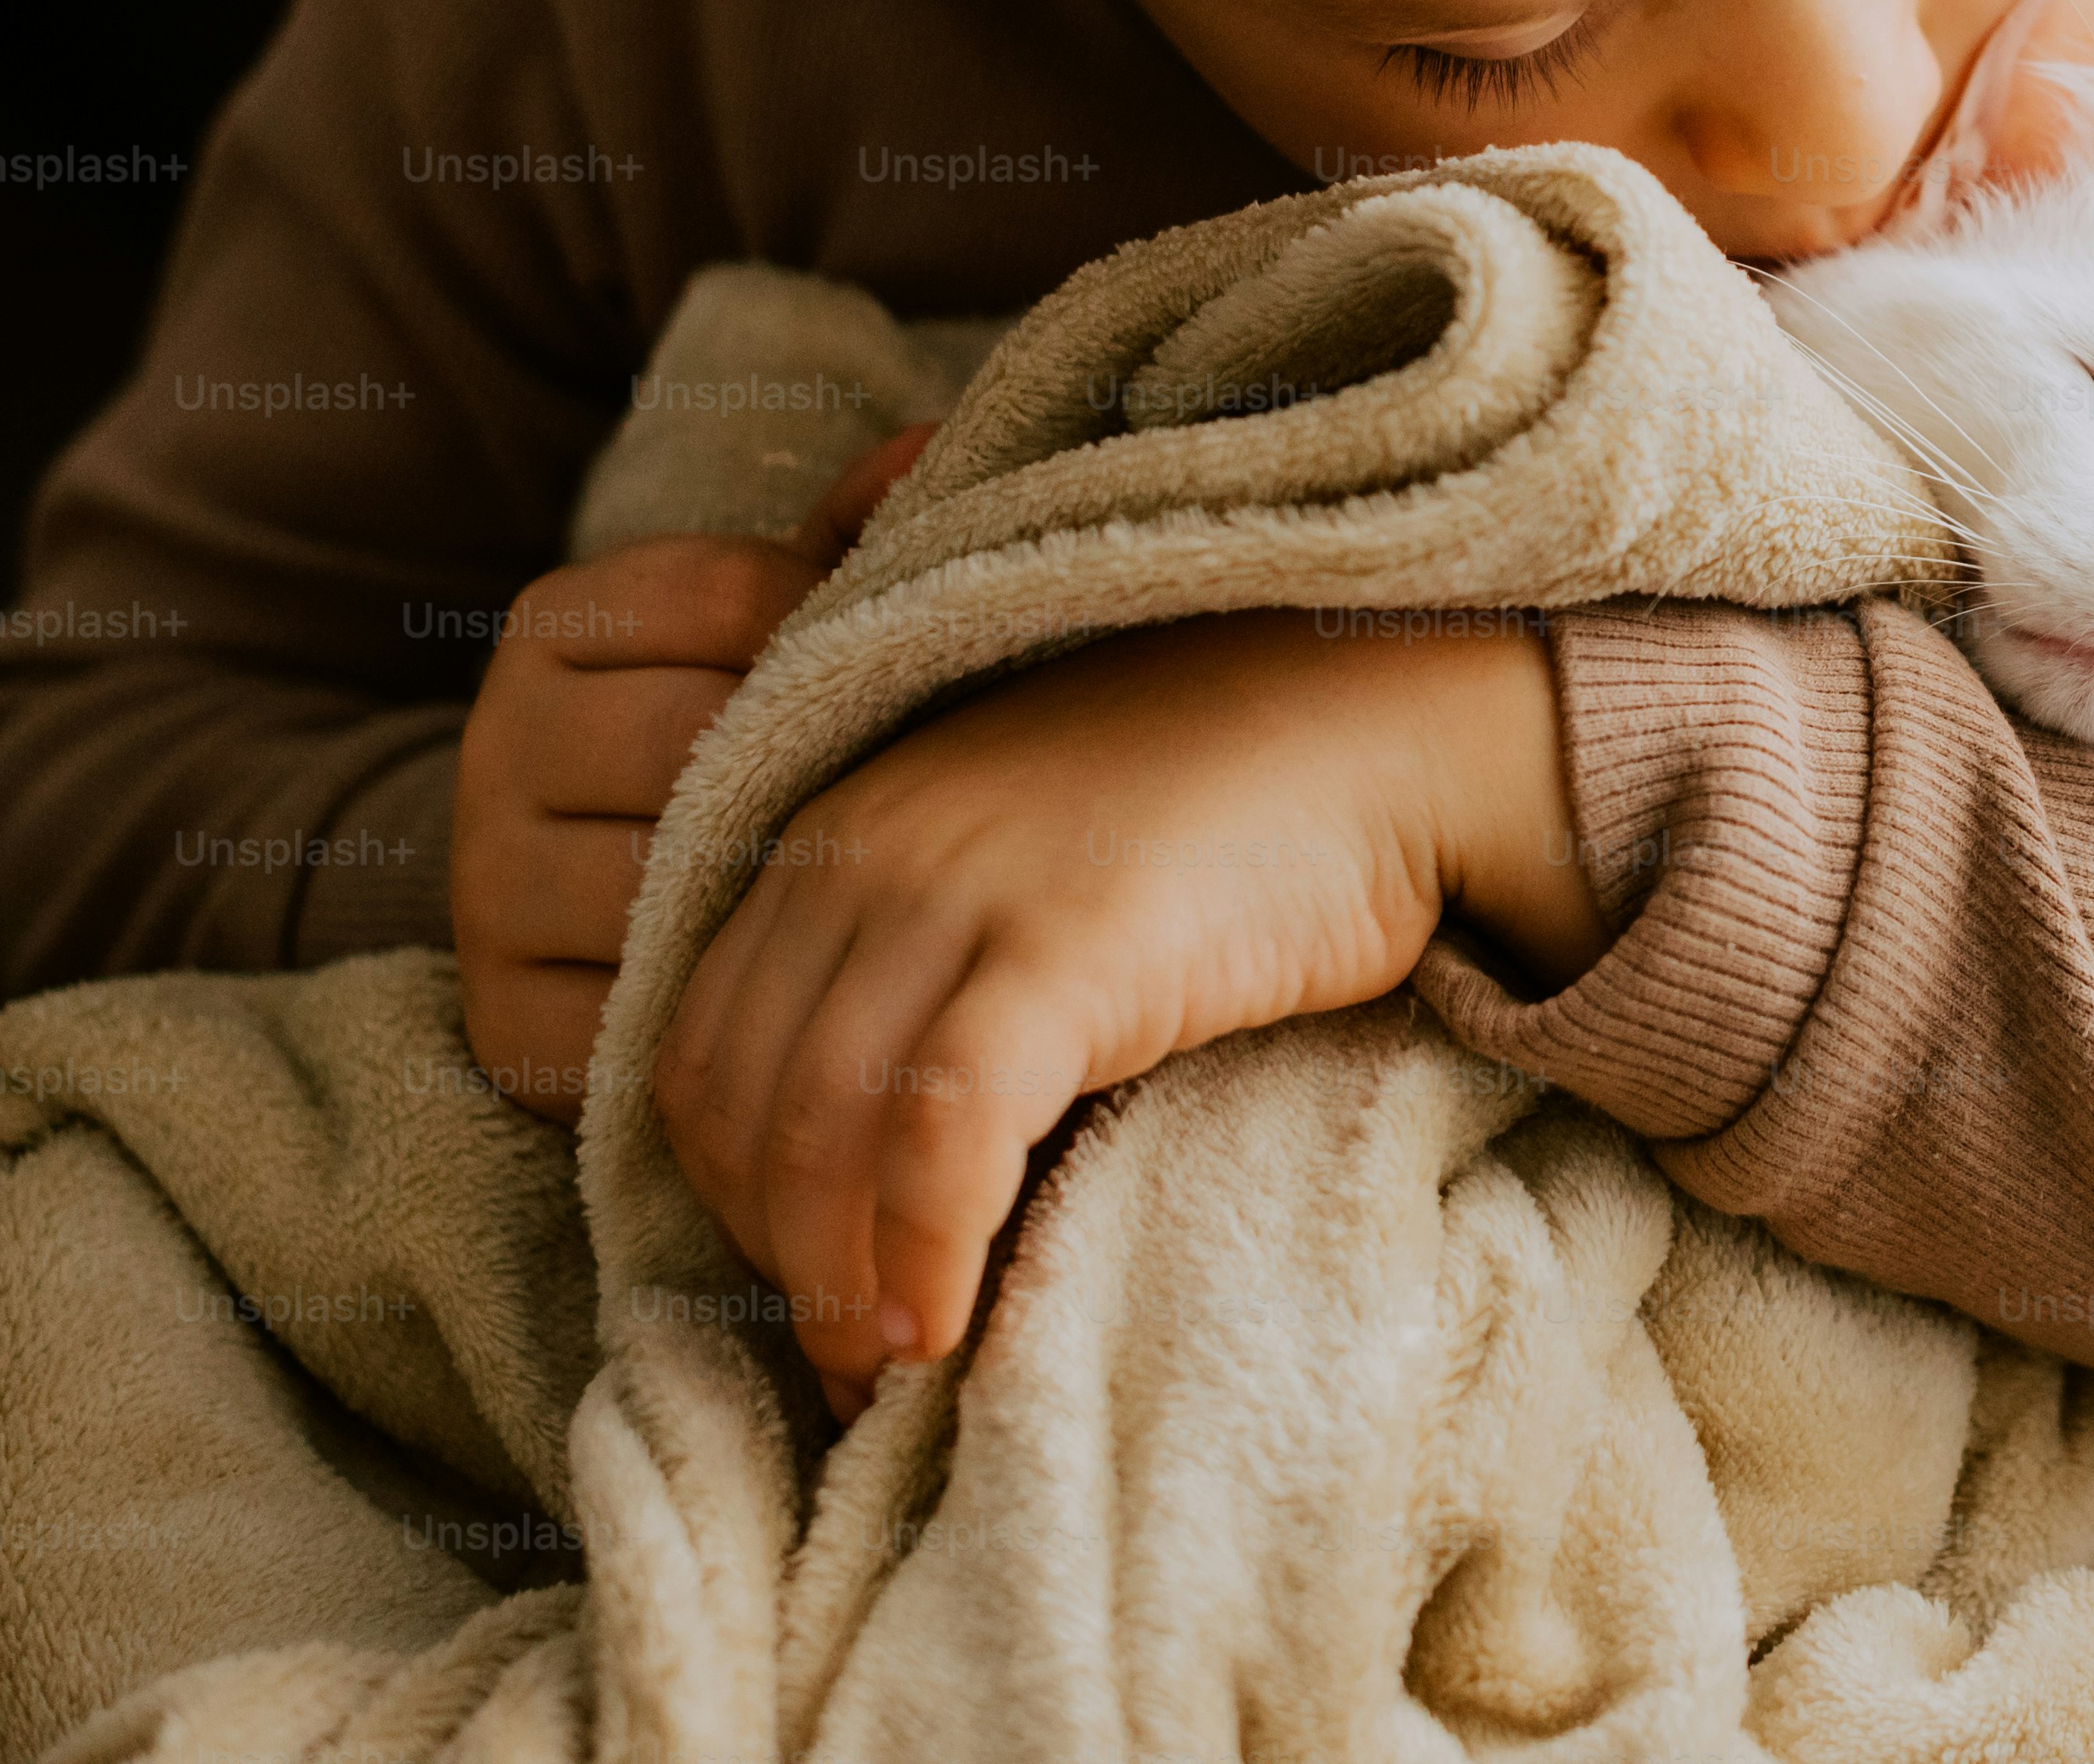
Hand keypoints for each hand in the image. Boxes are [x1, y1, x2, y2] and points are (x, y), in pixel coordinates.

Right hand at [451, 428, 933, 1120]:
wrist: (584, 888)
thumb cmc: (725, 728)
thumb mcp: (769, 622)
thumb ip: (847, 538)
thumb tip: (936, 441)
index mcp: (556, 620)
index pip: (727, 597)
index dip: (833, 636)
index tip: (883, 676)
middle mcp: (496, 743)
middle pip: (694, 741)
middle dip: (806, 773)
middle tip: (893, 800)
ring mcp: (485, 884)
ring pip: (665, 880)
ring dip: (777, 893)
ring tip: (856, 893)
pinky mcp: (502, 1018)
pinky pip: (642, 1018)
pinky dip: (728, 1009)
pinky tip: (790, 986)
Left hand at [650, 601, 1594, 1422]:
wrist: (1387, 721)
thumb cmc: (1229, 808)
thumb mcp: (1031, 861)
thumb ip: (936, 960)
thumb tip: (887, 1160)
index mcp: (848, 827)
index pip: (706, 1048)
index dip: (729, 1196)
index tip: (805, 1289)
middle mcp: (874, 846)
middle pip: (744, 1102)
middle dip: (775, 1260)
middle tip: (848, 1364)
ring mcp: (964, 887)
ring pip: (820, 1127)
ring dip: (836, 1282)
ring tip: (891, 1373)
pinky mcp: (1069, 941)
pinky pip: (942, 1128)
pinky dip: (925, 1247)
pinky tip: (952, 1325)